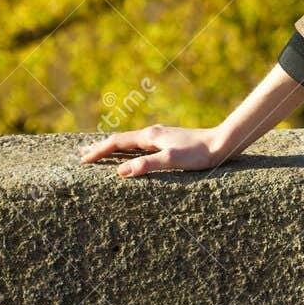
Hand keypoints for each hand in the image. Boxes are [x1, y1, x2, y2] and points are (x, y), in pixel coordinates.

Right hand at [79, 124, 228, 176]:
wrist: (222, 144)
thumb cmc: (199, 154)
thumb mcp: (172, 161)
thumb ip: (147, 164)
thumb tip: (120, 171)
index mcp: (150, 136)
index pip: (117, 142)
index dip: (98, 151)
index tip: (82, 160)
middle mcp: (153, 133)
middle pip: (120, 139)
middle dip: (100, 146)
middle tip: (81, 153)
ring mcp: (161, 136)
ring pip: (130, 141)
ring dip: (112, 146)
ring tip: (99, 151)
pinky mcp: (169, 141)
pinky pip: (140, 144)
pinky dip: (127, 148)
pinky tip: (132, 152)